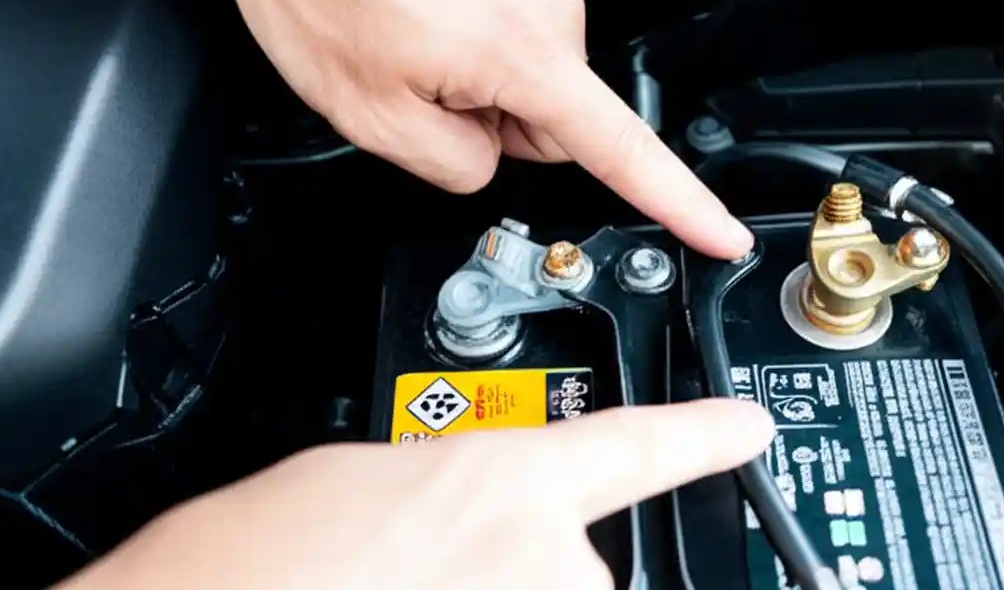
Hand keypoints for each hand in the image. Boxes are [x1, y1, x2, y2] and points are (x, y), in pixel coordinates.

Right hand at [57, 399, 773, 589]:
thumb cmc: (252, 561)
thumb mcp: (358, 476)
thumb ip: (443, 488)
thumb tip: (461, 509)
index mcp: (500, 478)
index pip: (639, 443)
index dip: (704, 434)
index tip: (750, 429)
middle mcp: (547, 559)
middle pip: (575, 561)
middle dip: (510, 567)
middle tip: (413, 569)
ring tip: (394, 585)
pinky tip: (404, 584)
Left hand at [129, 0, 753, 258]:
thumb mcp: (375, 118)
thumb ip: (456, 167)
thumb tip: (486, 160)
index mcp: (527, 55)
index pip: (627, 154)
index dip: (680, 204)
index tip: (722, 235)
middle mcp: (547, 9)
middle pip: (553, 120)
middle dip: (492, 129)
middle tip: (417, 99)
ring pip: (521, 79)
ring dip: (469, 88)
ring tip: (401, 51)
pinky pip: (503, 38)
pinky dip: (460, 50)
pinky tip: (406, 26)